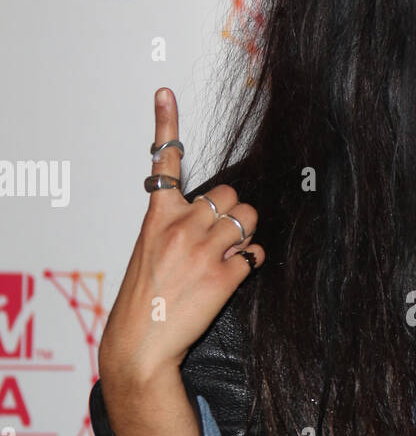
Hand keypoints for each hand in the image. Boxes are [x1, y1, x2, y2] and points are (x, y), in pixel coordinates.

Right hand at [98, 87, 265, 387]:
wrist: (140, 343)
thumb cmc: (144, 299)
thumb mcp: (149, 252)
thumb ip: (175, 226)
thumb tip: (211, 215)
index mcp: (157, 216)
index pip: (165, 163)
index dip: (166, 124)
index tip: (165, 92)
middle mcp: (181, 226)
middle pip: (230, 195)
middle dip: (233, 212)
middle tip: (220, 239)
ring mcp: (203, 249)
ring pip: (248, 219)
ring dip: (246, 234)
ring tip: (227, 256)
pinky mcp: (224, 276)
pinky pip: (256, 253)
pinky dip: (252, 261)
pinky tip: (234, 275)